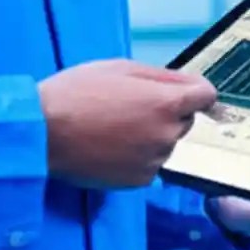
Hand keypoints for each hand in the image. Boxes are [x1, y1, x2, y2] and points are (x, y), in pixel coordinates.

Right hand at [39, 59, 216, 188]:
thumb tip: (191, 84)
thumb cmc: (77, 93)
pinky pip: (150, 164)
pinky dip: (138, 156)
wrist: (42, 134)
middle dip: (167, 112)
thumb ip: (163, 76)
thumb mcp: (121, 68)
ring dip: (151, 135)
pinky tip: (110, 146)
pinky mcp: (139, 181)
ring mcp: (154, 161)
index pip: (207, 95)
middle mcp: (167, 135)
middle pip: (184, 120)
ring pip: (166, 143)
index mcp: (167, 103)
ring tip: (114, 126)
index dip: (194, 91)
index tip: (182, 92)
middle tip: (130, 106)